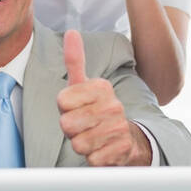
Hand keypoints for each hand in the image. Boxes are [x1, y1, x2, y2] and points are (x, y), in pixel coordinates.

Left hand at [56, 30, 147, 165]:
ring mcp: (119, 128)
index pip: (61, 100)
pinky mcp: (121, 150)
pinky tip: (103, 150)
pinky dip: (93, 158)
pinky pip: (91, 158)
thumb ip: (75, 61)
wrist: (128, 140)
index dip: (64, 109)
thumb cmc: (98, 112)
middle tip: (83, 126)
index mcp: (101, 87)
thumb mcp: (85, 86)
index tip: (77, 108)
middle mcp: (113, 105)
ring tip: (93, 138)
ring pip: (77, 143)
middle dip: (71, 130)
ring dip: (81, 144)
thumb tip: (71, 32)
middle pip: (67, 124)